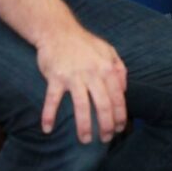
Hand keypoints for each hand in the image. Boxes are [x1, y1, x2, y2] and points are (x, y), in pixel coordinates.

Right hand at [36, 25, 127, 143]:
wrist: (58, 30)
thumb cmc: (84, 42)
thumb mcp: (108, 50)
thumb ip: (119, 68)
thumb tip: (124, 90)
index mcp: (106, 68)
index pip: (117, 96)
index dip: (120, 115)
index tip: (120, 128)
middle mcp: (93, 74)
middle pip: (103, 105)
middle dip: (106, 125)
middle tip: (105, 139)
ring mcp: (74, 76)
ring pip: (82, 106)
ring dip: (84, 126)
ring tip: (85, 140)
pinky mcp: (56, 77)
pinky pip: (52, 100)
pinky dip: (49, 115)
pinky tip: (47, 129)